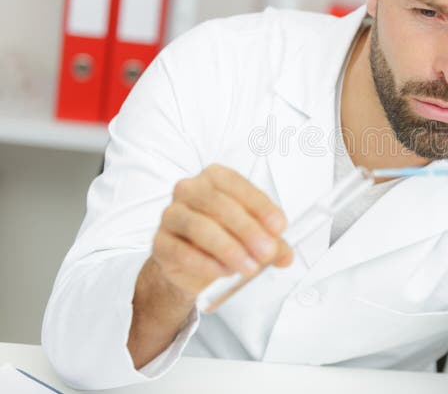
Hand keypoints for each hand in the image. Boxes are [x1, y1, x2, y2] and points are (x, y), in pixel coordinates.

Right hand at [151, 164, 293, 302]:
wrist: (192, 265)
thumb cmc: (226, 237)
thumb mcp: (255, 237)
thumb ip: (272, 243)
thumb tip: (286, 256)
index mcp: (214, 177)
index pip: (237, 185)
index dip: (260, 206)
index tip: (280, 228)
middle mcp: (189, 189)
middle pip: (218, 204)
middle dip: (247, 229)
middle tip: (267, 252)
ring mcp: (171, 215)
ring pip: (199, 226)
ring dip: (228, 248)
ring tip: (249, 267)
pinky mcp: (160, 243)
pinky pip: (181, 250)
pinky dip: (205, 263)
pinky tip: (224, 272)